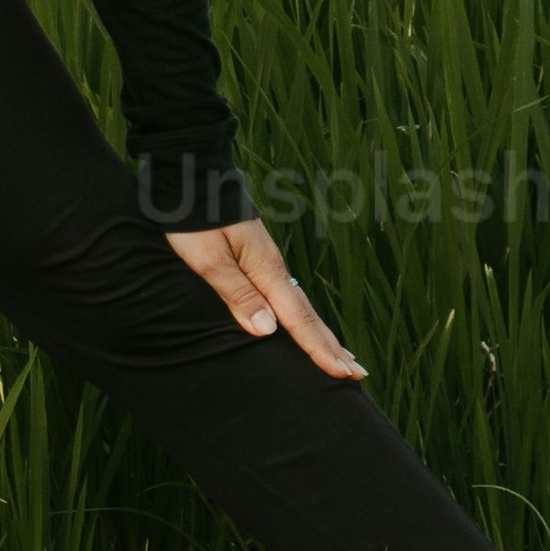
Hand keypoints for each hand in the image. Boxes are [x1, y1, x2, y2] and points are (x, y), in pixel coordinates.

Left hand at [166, 216, 361, 378]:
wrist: (191, 175)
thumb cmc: (193, 220)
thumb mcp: (209, 259)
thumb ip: (238, 293)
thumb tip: (269, 330)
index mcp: (265, 269)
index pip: (297, 319)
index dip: (318, 349)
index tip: (342, 373)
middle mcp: (273, 267)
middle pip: (307, 315)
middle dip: (331, 346)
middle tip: (358, 375)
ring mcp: (267, 261)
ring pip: (300, 306)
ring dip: (321, 334)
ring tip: (341, 355)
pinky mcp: (257, 257)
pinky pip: (288, 296)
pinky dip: (302, 317)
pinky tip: (302, 323)